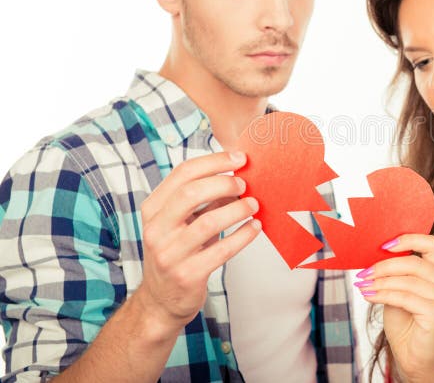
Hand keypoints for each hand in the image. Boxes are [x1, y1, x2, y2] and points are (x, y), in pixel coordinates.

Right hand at [135, 151, 260, 335]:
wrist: (161, 301)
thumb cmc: (177, 253)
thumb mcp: (179, 222)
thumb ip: (201, 200)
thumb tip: (237, 174)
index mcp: (153, 209)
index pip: (182, 173)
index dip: (214, 161)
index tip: (240, 158)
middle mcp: (156, 229)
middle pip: (191, 193)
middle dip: (224, 183)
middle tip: (246, 184)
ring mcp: (170, 254)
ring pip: (209, 222)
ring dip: (237, 209)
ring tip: (254, 205)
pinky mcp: (188, 275)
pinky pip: (222, 250)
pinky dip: (243, 235)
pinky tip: (255, 227)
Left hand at [356, 234, 433, 382]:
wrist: (413, 359)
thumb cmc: (405, 325)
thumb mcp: (397, 291)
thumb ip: (395, 274)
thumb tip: (374, 255)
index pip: (430, 243)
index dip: (408, 238)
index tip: (383, 246)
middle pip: (414, 262)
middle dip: (384, 266)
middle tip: (363, 273)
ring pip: (408, 280)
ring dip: (380, 281)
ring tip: (363, 285)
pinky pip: (405, 297)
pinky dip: (383, 294)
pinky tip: (369, 296)